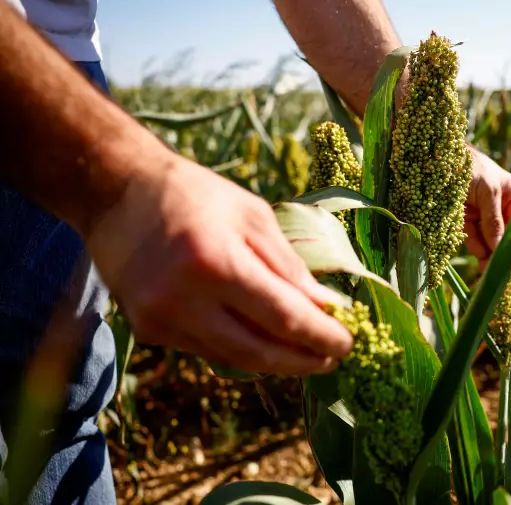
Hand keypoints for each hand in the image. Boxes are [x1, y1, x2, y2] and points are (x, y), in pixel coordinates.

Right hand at [85, 152, 352, 375]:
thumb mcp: (253, 215)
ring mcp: (160, 319)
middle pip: (258, 351)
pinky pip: (207, 350)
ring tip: (307, 355)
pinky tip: (266, 342)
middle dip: (303, 361)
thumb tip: (326, 307)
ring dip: (276, 362)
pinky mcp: (148, 329)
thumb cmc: (194, 195)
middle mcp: (183, 298)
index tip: (348, 343)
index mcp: (215, 261)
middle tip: (333, 360)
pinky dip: (242, 350)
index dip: (320, 336)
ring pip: (233, 358)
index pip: (282, 316)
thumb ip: (289, 266)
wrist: (117, 195)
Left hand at [464, 145, 510, 268]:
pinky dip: (472, 245)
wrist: (437, 153)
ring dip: (485, 251)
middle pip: (500, 233)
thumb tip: (500, 248)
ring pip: (484, 237)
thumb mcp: (488, 191)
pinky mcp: (460, 216)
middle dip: (498, 250)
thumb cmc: (470, 165)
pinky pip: (468, 234)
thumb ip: (493, 220)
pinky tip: (478, 254)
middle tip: (497, 270)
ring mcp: (477, 211)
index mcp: (509, 194)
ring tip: (486, 267)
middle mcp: (495, 204)